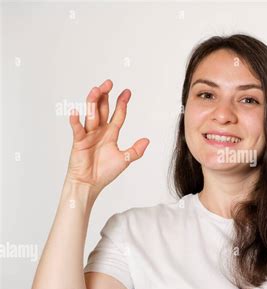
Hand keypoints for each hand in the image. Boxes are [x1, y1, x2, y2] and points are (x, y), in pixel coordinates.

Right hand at [66, 79, 149, 193]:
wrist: (90, 184)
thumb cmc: (104, 172)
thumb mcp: (124, 159)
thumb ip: (135, 150)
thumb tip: (147, 140)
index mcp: (110, 133)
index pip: (117, 115)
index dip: (122, 103)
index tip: (127, 92)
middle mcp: (99, 131)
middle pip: (102, 109)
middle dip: (105, 96)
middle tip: (109, 83)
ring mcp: (88, 135)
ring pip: (91, 115)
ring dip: (92, 102)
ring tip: (96, 90)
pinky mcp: (78, 142)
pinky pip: (77, 129)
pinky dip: (75, 121)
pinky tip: (75, 111)